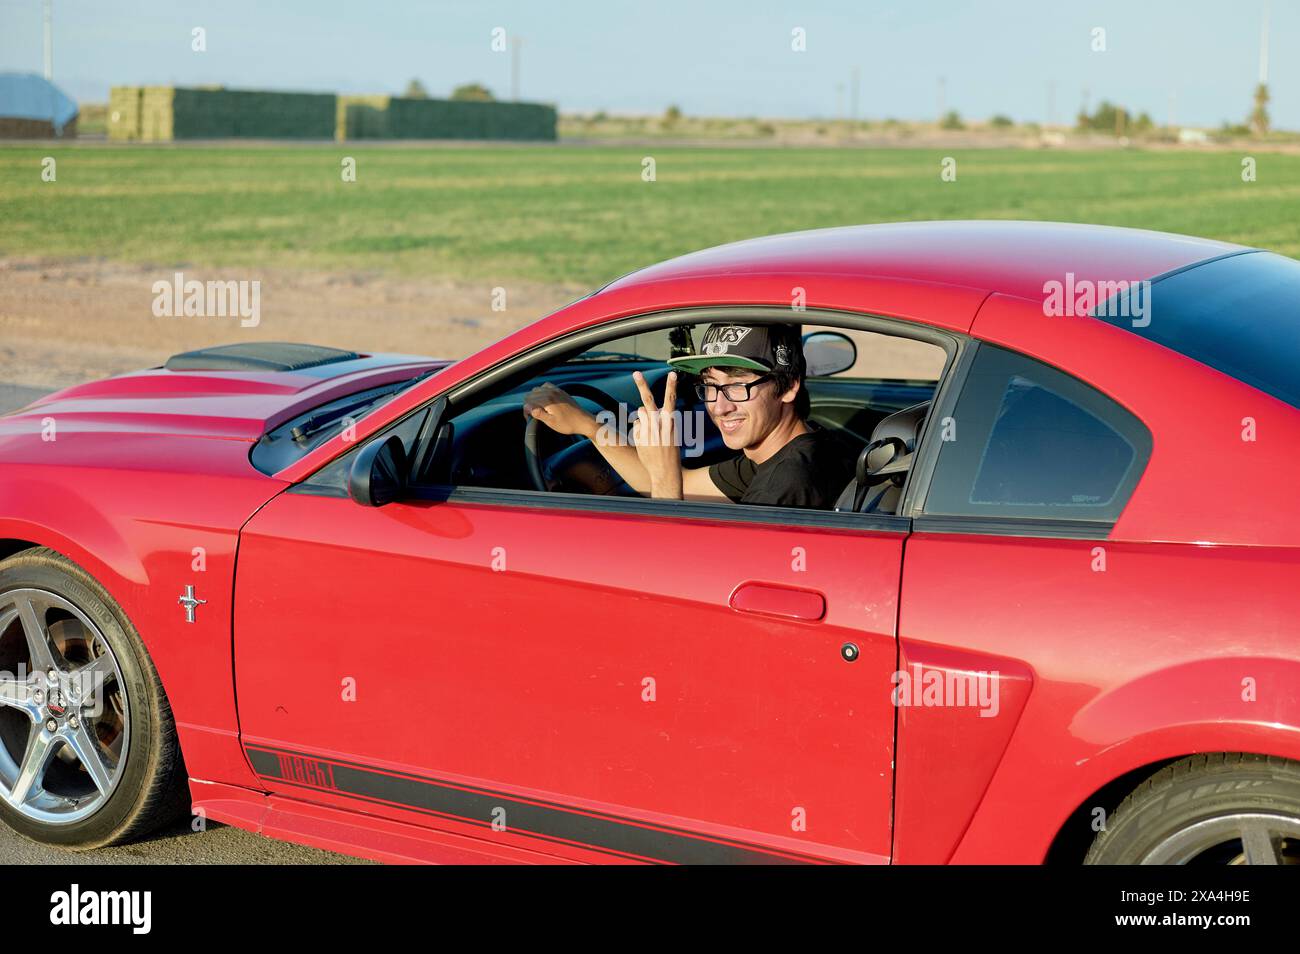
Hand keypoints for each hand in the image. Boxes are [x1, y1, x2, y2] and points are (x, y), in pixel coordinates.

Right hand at [523, 382, 597, 438]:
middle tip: (534, 414)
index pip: (528, 401)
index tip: (529, 418)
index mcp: (547, 400)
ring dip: (536, 397)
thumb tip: (527, 407)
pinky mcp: (561, 391)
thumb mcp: (551, 422)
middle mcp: (551, 392)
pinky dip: (543, 392)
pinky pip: (547, 386)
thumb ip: (538, 413)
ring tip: (539, 408)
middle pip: (531, 394)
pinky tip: (546, 401)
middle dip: (530, 403)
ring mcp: (556, 390)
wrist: (583, 421)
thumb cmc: (568, 424)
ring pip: (537, 389)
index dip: (526, 410)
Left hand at [631, 371, 682, 498]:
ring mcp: (647, 430)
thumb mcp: (671, 433)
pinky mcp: (639, 437)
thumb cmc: (670, 451)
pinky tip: (648, 442)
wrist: (665, 471)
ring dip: (644, 417)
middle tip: (636, 373)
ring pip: (640, 413)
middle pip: (648, 401)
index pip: (670, 400)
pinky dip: (641, 431)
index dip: (671, 386)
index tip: (672, 374)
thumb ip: (659, 420)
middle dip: (643, 386)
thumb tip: (640, 410)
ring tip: (653, 431)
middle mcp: (658, 424)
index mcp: (670, 422)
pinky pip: (637, 426)